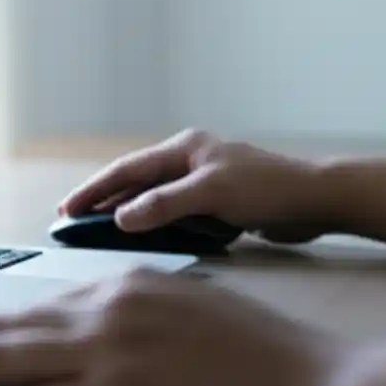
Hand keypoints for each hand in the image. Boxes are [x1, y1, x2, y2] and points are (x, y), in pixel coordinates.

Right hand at [58, 129, 330, 242]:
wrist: (318, 200)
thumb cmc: (269, 190)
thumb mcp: (212, 194)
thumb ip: (164, 205)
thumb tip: (121, 218)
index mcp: (184, 149)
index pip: (126, 168)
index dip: (94, 189)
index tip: (67, 209)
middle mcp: (189, 160)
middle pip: (135, 181)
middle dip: (103, 200)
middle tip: (72, 220)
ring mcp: (202, 181)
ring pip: (152, 197)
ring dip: (125, 212)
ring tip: (97, 230)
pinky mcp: (217, 202)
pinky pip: (172, 211)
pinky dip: (152, 222)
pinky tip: (142, 236)